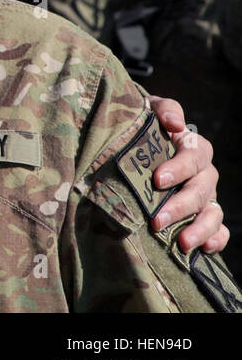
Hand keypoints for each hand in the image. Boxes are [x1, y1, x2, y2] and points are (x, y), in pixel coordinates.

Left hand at [149, 96, 228, 253]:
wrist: (139, 141)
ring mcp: (206, 194)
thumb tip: (175, 123)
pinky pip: (220, 230)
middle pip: (200, 190)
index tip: (157, 180)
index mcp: (193, 147)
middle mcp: (203, 172)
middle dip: (180, 207)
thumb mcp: (150, 110)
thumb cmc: (145, 125)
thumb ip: (165, 109)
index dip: (179, 168)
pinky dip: (216, 239)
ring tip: (181, 243)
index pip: (194, 156)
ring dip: (200, 229)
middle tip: (156, 221)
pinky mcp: (204, 214)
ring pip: (213, 213)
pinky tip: (204, 249)